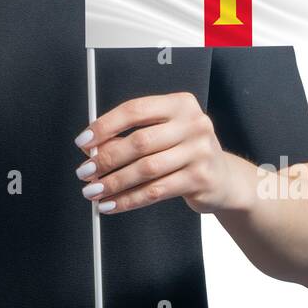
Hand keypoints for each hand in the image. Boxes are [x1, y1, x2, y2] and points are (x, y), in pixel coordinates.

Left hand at [73, 91, 232, 214]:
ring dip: (113, 183)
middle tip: (85, 171)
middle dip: (106, 159)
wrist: (224, 178)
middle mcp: (193, 124)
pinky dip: (128, 200)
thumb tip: (92, 149)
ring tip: (94, 190)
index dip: (105, 126)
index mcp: (180, 104)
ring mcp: (199, 151)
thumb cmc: (186, 151)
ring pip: (145, 170)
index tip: (84, 141)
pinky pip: (155, 191)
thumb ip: (132, 135)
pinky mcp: (200, 179)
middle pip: (139, 141)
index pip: (135, 110)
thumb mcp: (164, 133)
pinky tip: (112, 204)